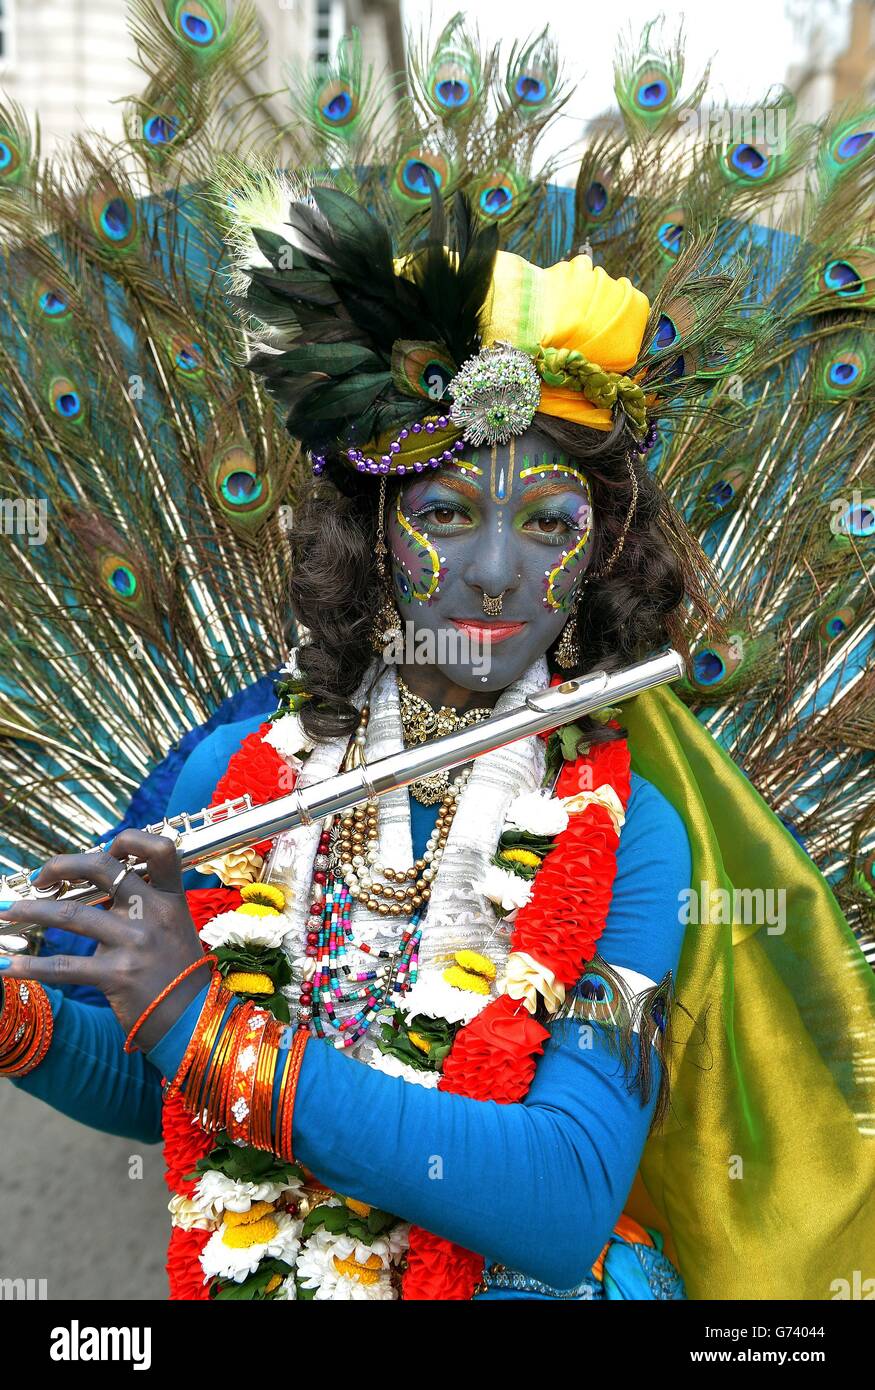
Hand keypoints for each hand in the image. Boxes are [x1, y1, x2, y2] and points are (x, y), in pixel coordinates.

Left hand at [0, 829, 206, 1050]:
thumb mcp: (174, 927)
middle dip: (62, 865)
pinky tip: (7, 966)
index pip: (158, 849)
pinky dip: (29, 966)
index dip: (127, 841)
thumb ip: (143, 905)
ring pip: (71, 913)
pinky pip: (62, 967)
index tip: (101, 850)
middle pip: (102, 868)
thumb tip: (99, 887)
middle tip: (40, 877)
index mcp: (170, 898)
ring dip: (31, 909)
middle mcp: (153, 914)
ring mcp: (134, 943)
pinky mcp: (116, 976)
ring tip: (8, 910)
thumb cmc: (177, 973)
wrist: (193, 1020)